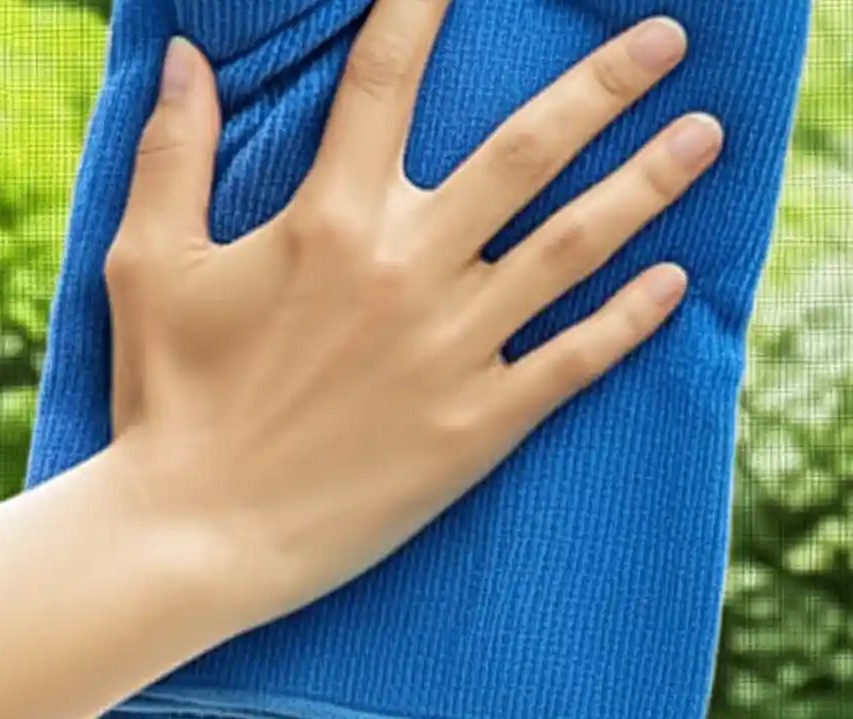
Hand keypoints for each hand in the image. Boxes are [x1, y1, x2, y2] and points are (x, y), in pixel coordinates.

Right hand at [105, 1, 719, 626]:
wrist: (196, 532)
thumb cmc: (166, 394)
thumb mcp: (147, 262)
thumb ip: (174, 153)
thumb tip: (184, 57)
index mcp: (326, 220)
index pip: (385, 81)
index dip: (422, 7)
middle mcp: (405, 269)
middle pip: (524, 153)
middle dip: (603, 86)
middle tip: (667, 41)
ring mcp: (451, 349)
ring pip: (572, 247)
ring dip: (645, 184)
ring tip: (704, 137)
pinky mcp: (477, 425)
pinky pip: (574, 359)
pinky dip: (631, 317)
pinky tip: (675, 279)